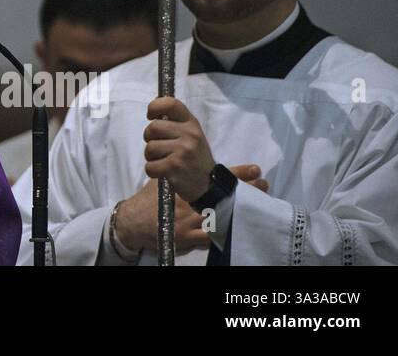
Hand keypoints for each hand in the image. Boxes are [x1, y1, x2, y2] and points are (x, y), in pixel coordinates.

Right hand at [115, 163, 268, 252]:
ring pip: (220, 217)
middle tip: (264, 184)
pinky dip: (223, 233)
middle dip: (245, 191)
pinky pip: (209, 237)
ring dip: (240, 211)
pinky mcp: (186, 238)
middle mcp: (188, 202)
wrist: (132, 222)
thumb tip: (190, 159)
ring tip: (260, 208)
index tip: (255, 169)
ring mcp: (188, 221)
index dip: (236, 173)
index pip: (213, 176)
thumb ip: (177, 175)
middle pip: (222, 196)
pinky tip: (238, 231)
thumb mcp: (161, 183)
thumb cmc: (147, 201)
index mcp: (183, 185)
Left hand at [142, 96, 216, 200]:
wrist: (209, 185)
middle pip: (153, 127)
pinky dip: (152, 171)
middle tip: (159, 147)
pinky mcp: (175, 167)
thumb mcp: (191, 134)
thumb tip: (153, 104)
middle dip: (150, 138)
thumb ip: (175, 121)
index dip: (155, 107)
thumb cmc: (194, 156)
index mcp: (192, 123)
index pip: (170, 103)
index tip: (150, 116)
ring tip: (163, 160)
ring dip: (151, 157)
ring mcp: (183, 151)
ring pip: (149, 147)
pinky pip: (150, 166)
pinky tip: (163, 172)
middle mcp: (190, 135)